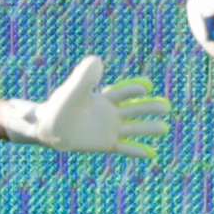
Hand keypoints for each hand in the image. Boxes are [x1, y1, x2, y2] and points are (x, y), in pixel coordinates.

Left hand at [0, 56, 170, 161]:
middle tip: (165, 106)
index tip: (145, 87)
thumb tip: (98, 60)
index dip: (135, 90)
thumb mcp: (72, 91)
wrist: (47, 130)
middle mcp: (110, 113)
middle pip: (135, 109)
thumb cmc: (58, 108)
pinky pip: (125, 147)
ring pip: (135, 128)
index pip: (124, 92)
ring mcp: (109, 129)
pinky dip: (137, 150)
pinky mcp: (106, 144)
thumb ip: (84, 76)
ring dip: (149, 128)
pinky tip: (150, 153)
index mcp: (103, 98)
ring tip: (164, 128)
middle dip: (150, 108)